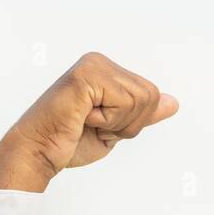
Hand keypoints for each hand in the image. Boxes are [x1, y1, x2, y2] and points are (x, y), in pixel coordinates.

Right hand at [0, 52, 178, 192]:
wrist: (40, 152)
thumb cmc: (70, 142)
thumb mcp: (118, 129)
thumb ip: (143, 114)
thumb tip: (173, 102)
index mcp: (107, 71)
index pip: (151, 95)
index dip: (133, 122)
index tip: (100, 125)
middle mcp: (100, 62)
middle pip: (150, 95)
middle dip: (128, 123)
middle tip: (94, 125)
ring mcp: (92, 65)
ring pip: (141, 99)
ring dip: (116, 122)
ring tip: (87, 121)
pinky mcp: (86, 75)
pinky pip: (124, 102)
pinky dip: (107, 120)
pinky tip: (82, 118)